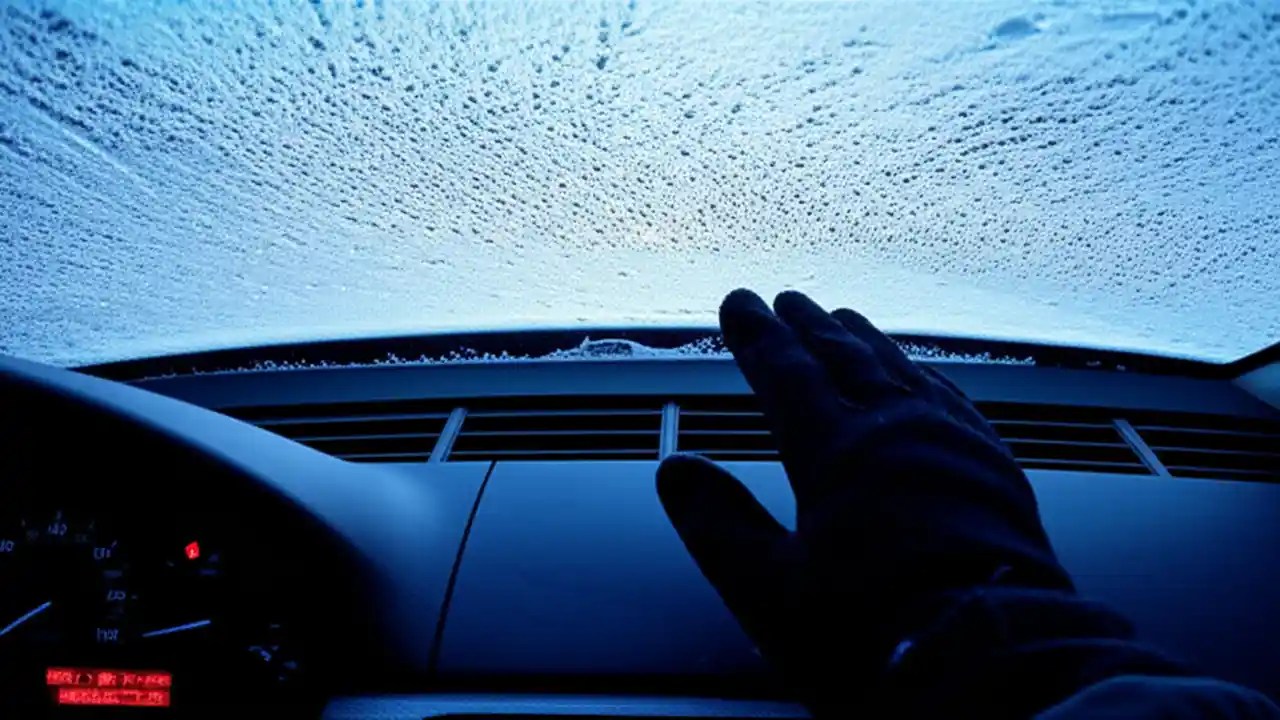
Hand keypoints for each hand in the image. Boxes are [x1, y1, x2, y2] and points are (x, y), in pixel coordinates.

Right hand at [657, 289, 1073, 713]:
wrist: (994, 657)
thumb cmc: (878, 634)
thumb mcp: (770, 591)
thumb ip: (718, 524)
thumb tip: (677, 470)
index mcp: (837, 450)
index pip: (785, 372)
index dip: (758, 335)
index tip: (740, 305)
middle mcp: (898, 430)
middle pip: (845, 358)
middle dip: (810, 327)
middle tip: (789, 300)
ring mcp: (955, 444)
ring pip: (901, 370)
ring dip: (867, 342)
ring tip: (847, 321)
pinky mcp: (997, 469)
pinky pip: (954, 398)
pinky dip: (926, 376)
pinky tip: (926, 377)